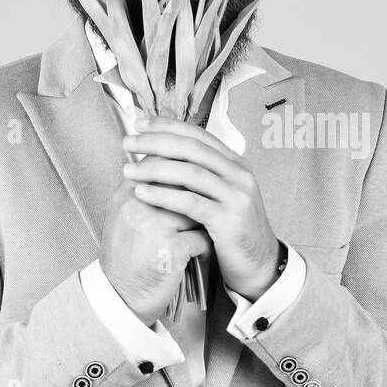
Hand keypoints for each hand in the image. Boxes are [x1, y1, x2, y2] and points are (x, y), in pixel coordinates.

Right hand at [95, 169, 212, 326]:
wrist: (120, 297)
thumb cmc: (126, 257)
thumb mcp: (125, 216)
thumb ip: (144, 190)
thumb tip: (171, 164)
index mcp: (126, 194)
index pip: (162, 164)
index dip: (184, 171)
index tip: (196, 184)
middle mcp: (137, 205)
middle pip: (183, 183)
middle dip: (197, 196)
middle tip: (207, 207)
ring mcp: (154, 226)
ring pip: (197, 209)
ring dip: (204, 221)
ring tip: (202, 232)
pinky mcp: (171, 249)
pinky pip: (202, 237)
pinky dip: (204, 247)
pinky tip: (198, 254)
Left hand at [122, 116, 281, 300]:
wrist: (258, 263)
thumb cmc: (231, 229)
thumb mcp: (220, 194)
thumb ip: (200, 174)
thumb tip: (162, 153)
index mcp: (235, 163)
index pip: (198, 134)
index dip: (166, 126)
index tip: (139, 123)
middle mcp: (239, 174)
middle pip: (192, 148)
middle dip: (155, 142)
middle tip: (128, 143)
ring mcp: (236, 195)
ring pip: (190, 173)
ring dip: (154, 169)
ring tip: (129, 170)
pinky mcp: (229, 219)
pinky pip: (191, 203)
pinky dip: (163, 196)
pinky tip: (142, 193)